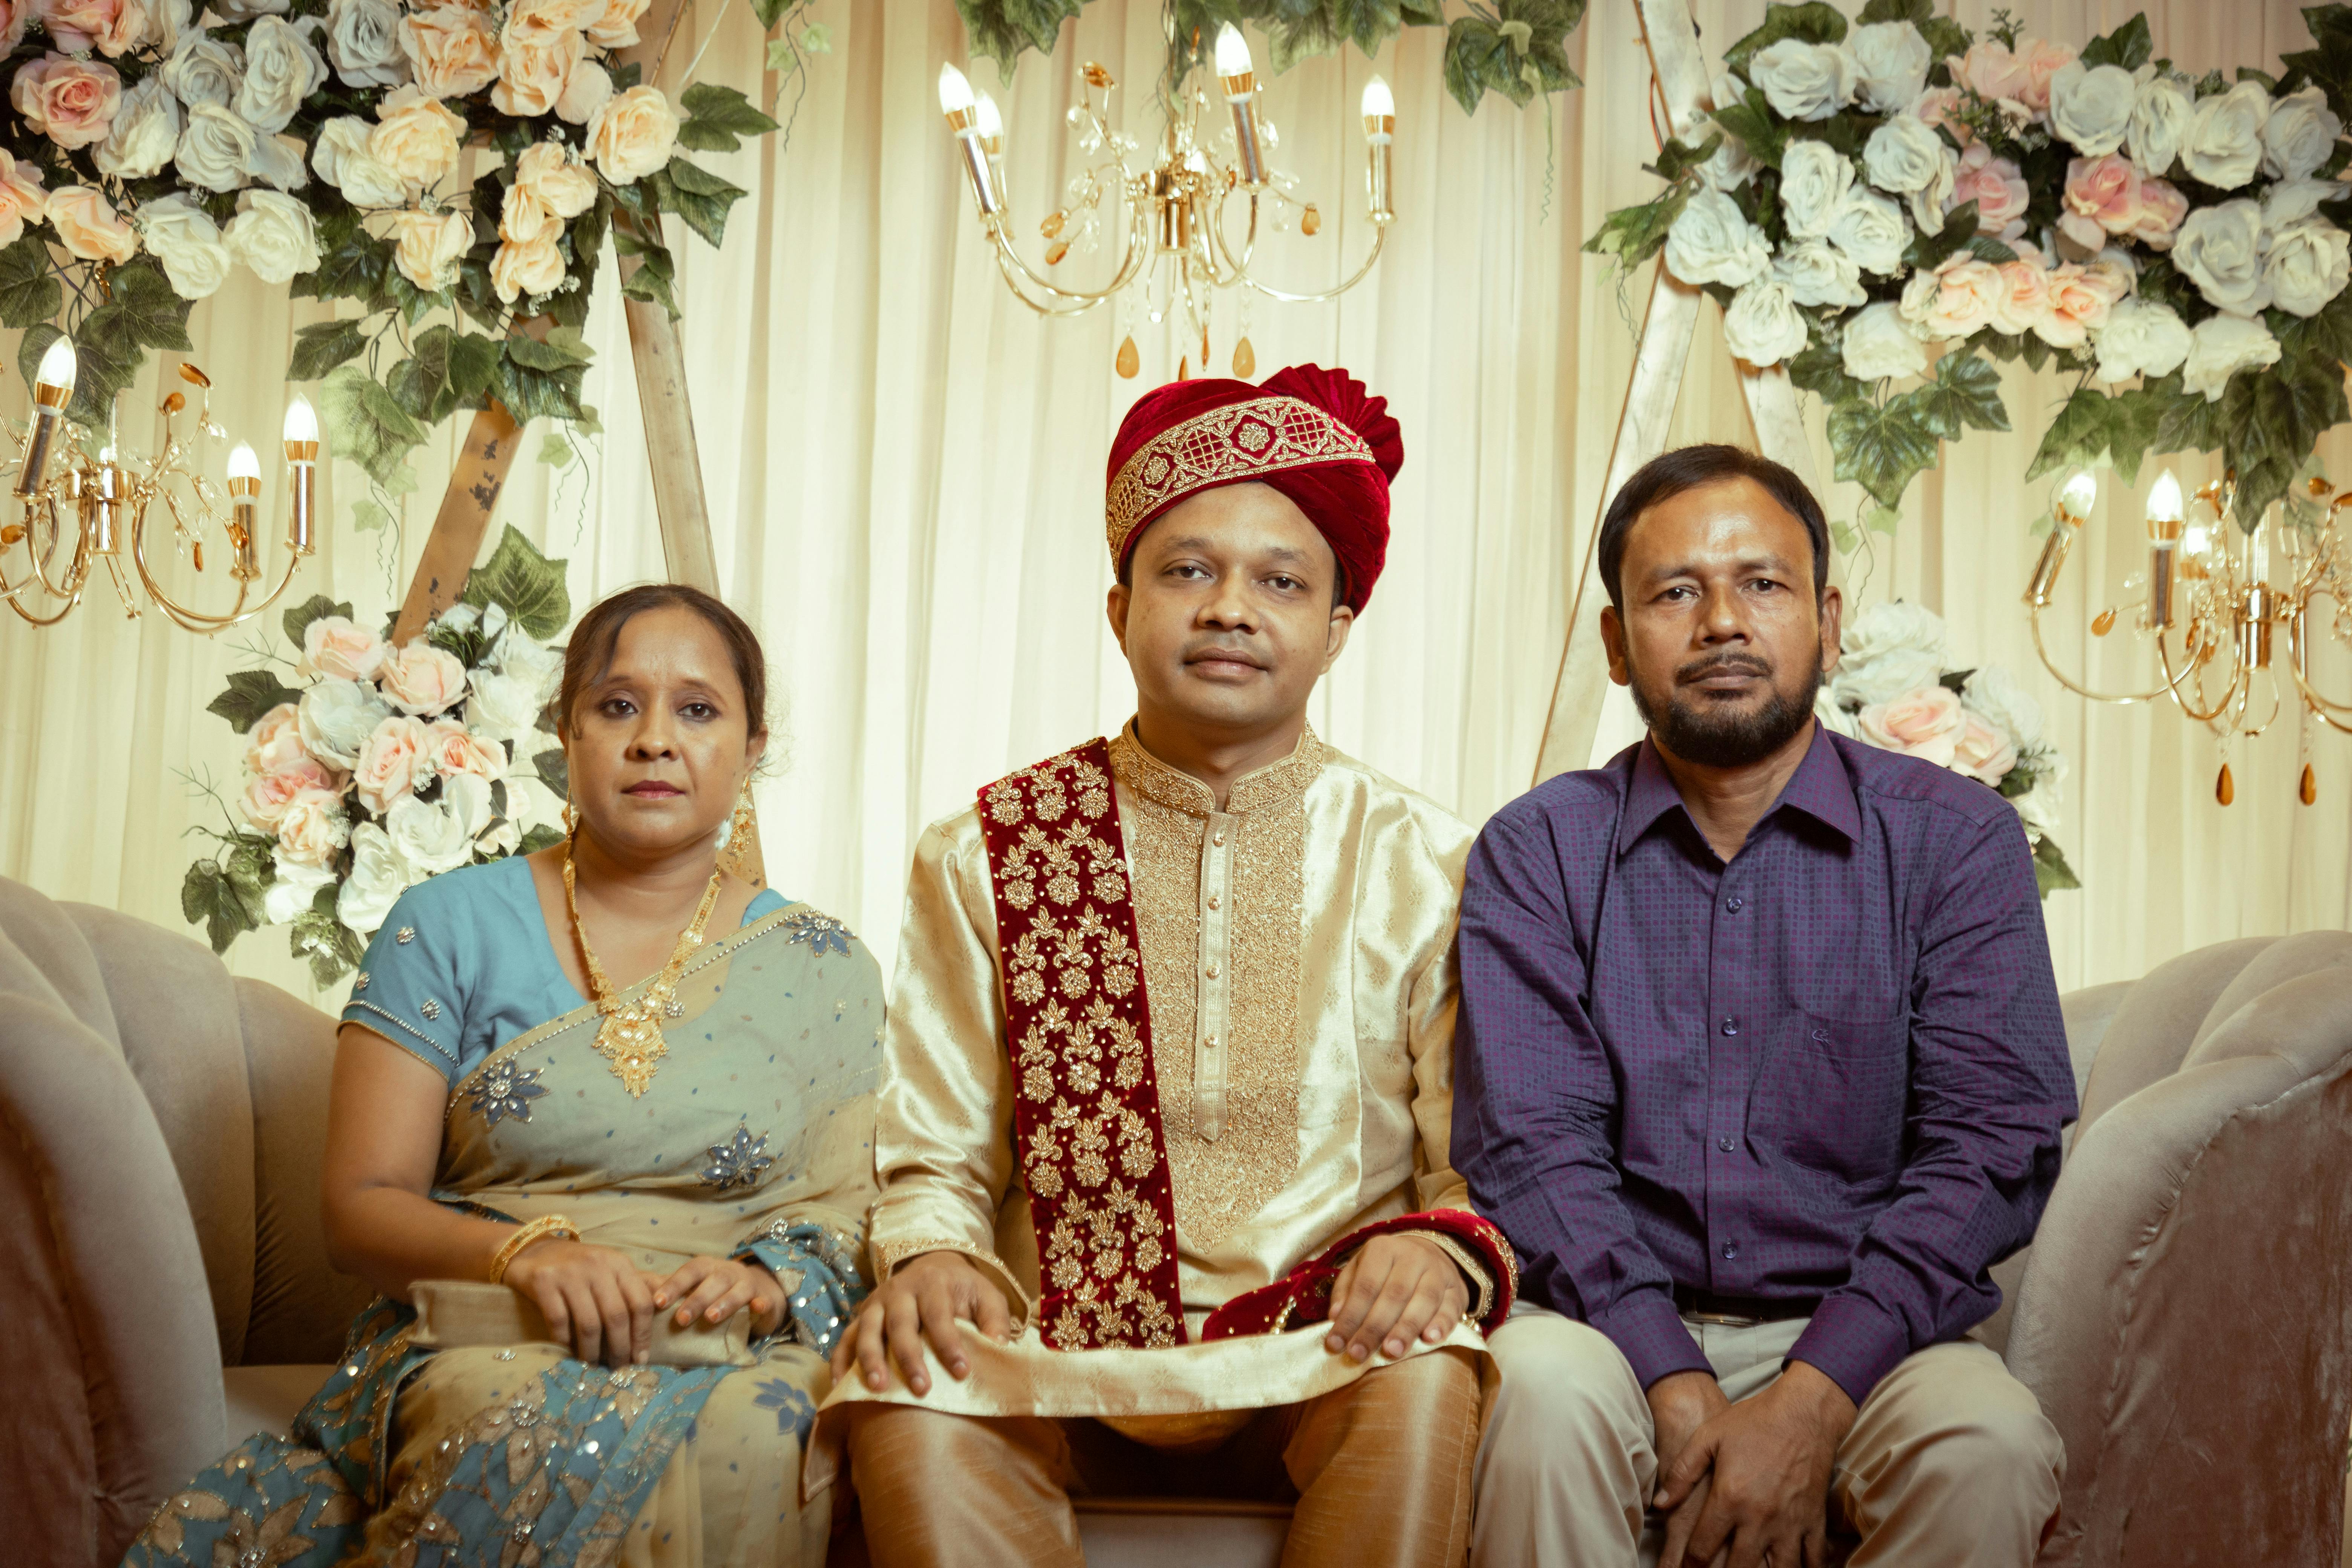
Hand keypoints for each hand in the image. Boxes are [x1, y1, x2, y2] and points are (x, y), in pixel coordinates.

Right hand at [502, 1238, 658, 1367]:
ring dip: (593, 1352)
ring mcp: (569, 1273)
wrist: (534, 1250)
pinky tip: (569, 1351)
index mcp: (619, 1264)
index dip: (643, 1334)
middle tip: (618, 1369)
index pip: (641, 1302)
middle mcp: (597, 1265)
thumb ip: (638, 1286)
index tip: (641, 1359)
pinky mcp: (543, 1281)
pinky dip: (565, 1342)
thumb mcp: (612, 1269)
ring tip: (593, 1366)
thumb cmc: (580, 1266)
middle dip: (620, 1349)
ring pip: (589, 1323)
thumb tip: (669, 1306)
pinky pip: (559, 1321)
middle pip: (617, 1316)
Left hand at [653, 1256, 786, 1339]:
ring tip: (711, 1318)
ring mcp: (749, 1284)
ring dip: (725, 1302)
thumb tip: (637, 1297)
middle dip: (696, 1299)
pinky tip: (757, 1309)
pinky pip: (765, 1300)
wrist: (761, 1290)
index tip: (657, 1303)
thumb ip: (673, 1292)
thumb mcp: (697, 1287)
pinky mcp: (766, 1299)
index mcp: (707, 1268)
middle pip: (713, 1281)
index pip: (689, 1271)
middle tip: (681, 1319)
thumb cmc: (718, 1292)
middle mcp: (728, 1272)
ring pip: (738, 1290)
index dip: (674, 1285)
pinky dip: (761, 1304)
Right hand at [828, 1250, 1012, 1396]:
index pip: (939, 1315)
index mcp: (933, 1284)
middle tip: (921, 1389)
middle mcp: (900, 1291)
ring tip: (878, 1388)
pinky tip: (841, 1386)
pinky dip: (840, 1361)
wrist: (931, 1264)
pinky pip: (845, 1339)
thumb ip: (995, 1318)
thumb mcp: (986, 1294)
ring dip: (871, 1359)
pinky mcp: (861, 1316)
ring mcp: (876, 1303)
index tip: (962, 1372)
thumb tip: (999, 1347)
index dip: (949, 1344)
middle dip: (909, 1357)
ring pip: (867, 1330)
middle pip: (900, 1324)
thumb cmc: (962, 1289)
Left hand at [1321, 1233, 1469, 1362]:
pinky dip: (1442, 1324)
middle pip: (1394, 1294)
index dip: (1350, 1316)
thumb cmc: (1384, 1269)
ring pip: (1424, 1300)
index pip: (1365, 1286)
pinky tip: (1430, 1339)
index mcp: (1383, 1248)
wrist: (1427, 1253)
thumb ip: (1345, 1292)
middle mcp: (1413, 1256)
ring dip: (1406, 1328)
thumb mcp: (1359, 1270)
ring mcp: (1439, 1271)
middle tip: (1359, 1354)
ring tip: (1391, 1352)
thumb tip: (1335, 1317)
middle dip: (1374, 1328)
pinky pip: (1451, 1307)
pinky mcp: (1457, 1290)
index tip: (1335, 1344)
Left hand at [1654, 1360, 1857, 1567]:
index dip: (1690, 1563)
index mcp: (1730, 1498)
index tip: (1686, 1566)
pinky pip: (1813, 1560)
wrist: (1803, 1412)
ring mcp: (1790, 1523)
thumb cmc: (1753, 1421)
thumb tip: (1660, 1504)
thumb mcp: (1708, 1437)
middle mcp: (1760, 1518)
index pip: (1703, 1548)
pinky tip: (1790, 1566)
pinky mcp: (1814, 1521)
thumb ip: (1682, 1473)